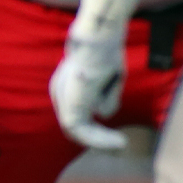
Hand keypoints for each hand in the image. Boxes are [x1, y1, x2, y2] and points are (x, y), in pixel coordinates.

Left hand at [51, 32, 127, 150]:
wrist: (99, 39)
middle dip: (95, 137)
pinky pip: (80, 130)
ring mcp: (64, 100)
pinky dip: (98, 139)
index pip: (75, 112)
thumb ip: (106, 97)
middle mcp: (61, 93)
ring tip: (121, 143)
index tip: (115, 134)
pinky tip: (120, 141)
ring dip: (100, 140)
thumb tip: (104, 115)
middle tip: (119, 143)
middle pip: (74, 124)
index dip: (92, 127)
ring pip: (76, 130)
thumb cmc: (106, 53)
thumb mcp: (110, 78)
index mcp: (66, 85)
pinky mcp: (70, 103)